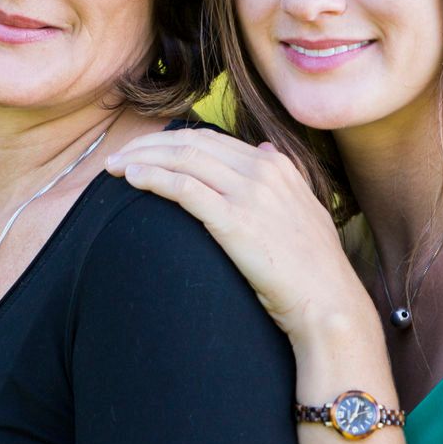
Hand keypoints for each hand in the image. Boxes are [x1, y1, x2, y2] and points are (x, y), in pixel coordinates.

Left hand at [105, 129, 376, 344]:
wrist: (328, 304)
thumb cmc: (313, 269)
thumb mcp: (306, 210)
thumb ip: (283, 179)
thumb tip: (265, 149)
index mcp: (276, 166)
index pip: (211, 139)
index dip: (171, 141)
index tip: (144, 151)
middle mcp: (263, 171)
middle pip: (191, 143)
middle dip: (148, 145)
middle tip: (118, 156)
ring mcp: (249, 194)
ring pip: (182, 159)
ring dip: (141, 159)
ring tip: (114, 168)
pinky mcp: (235, 221)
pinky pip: (184, 188)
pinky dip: (153, 178)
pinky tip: (132, 180)